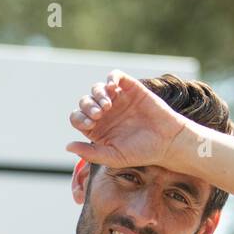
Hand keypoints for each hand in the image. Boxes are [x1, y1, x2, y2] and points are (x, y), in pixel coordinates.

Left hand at [66, 71, 191, 170]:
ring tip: (108, 106)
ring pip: (97, 89)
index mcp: (96, 129)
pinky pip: (115, 77)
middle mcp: (104, 113)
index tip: (91, 125)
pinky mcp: (130, 88)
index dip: (80, 119)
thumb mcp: (113, 157)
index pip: (78, 118)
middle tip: (99, 115)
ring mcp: (117, 99)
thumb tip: (67, 146)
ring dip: (98, 95)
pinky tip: (113, 88)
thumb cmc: (140, 152)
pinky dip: (111, 78)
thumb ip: (90, 153)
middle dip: (88, 107)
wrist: (166, 141)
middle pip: (85, 102)